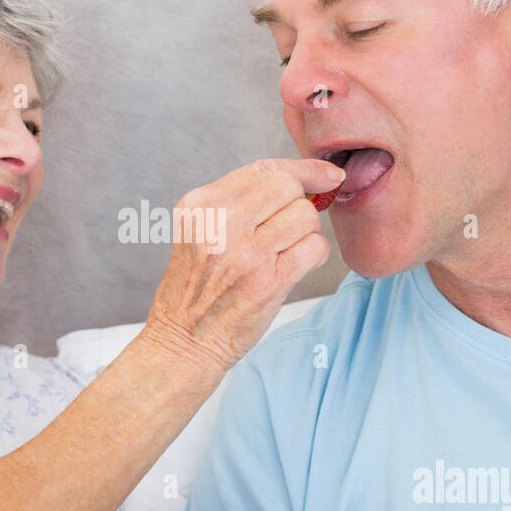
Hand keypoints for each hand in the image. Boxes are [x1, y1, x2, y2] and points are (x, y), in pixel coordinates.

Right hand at [140, 158, 343, 372]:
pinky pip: (315, 247)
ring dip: (305, 233)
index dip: (303, 168)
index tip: (326, 174)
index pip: (262, 169)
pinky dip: (314, 254)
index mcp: (199, 205)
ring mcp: (245, 253)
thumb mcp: (199, 231)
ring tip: (283, 252)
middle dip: (301, 202)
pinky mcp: (268, 281)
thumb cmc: (197, 287)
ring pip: (305, 216)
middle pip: (287, 186)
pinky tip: (294, 266)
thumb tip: (305, 178)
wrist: (184, 342)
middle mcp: (219, 224)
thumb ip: (239, 202)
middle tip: (293, 224)